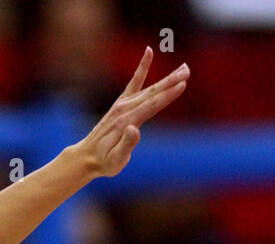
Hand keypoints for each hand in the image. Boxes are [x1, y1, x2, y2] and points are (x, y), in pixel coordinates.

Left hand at [72, 47, 188, 178]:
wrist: (86, 156)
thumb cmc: (104, 161)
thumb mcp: (116, 160)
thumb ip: (126, 145)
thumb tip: (135, 129)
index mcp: (127, 121)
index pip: (151, 105)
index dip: (168, 95)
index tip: (183, 84)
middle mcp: (124, 109)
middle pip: (152, 93)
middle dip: (170, 81)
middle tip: (187, 70)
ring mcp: (122, 104)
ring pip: (148, 88)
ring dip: (166, 78)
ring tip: (183, 69)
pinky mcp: (121, 103)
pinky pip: (134, 82)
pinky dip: (142, 67)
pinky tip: (149, 52)